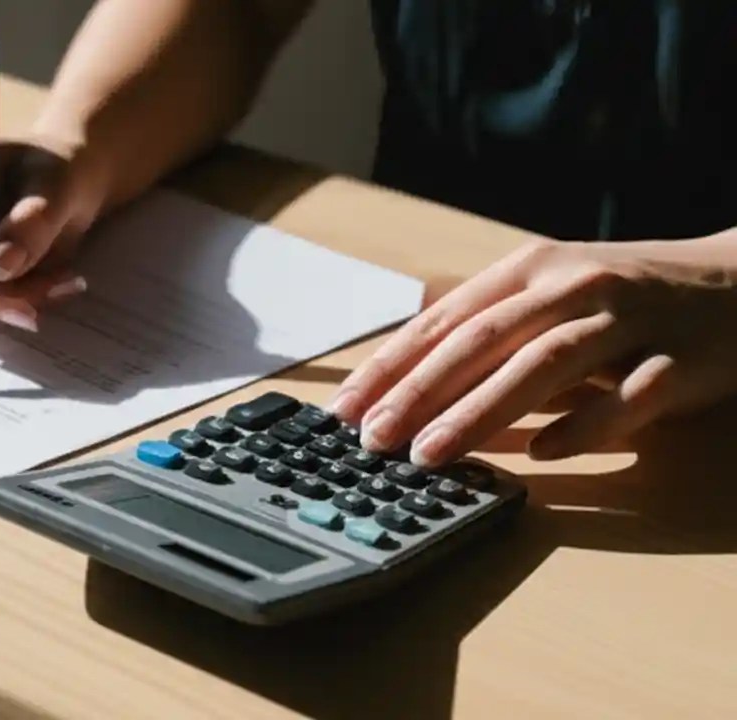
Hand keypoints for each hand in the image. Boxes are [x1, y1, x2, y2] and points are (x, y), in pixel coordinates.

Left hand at [330, 231, 736, 466]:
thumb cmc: (625, 297)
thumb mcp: (549, 294)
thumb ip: (485, 330)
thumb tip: (401, 382)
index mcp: (530, 269)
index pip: (444, 322)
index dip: (390, 366)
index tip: (344, 409)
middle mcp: (573, 286)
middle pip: (483, 341)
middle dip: (419, 393)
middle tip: (374, 439)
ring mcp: (629, 321)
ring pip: (544, 366)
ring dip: (482, 412)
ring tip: (433, 454)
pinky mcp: (681, 361)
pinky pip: (627, 398)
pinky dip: (583, 425)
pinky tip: (544, 455)